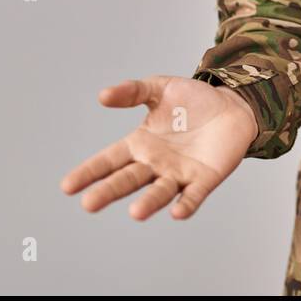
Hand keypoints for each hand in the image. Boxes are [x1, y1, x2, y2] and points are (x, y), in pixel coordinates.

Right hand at [60, 75, 258, 220]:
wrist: (234, 106)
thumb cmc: (194, 100)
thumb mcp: (160, 88)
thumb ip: (133, 91)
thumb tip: (102, 95)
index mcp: (140, 144)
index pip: (108, 160)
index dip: (89, 172)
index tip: (67, 186)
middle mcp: (155, 163)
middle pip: (127, 179)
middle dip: (109, 191)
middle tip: (89, 204)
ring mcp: (179, 174)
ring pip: (159, 192)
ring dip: (148, 203)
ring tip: (135, 212)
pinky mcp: (204, 179)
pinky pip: (193, 195)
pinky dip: (185, 204)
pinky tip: (177, 212)